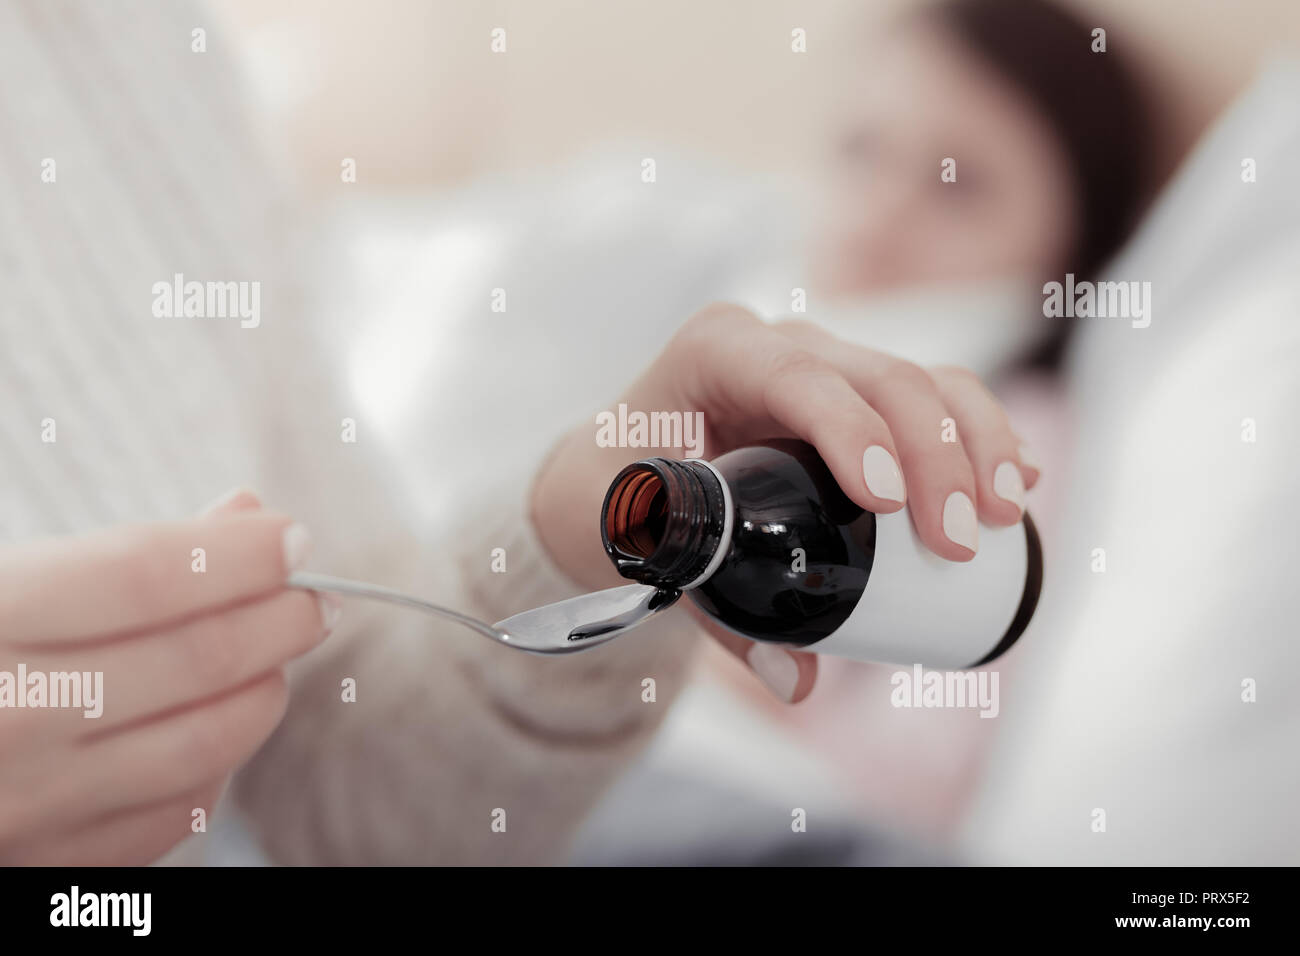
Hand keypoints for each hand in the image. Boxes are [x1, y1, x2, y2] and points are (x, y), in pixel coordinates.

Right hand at [0, 490, 337, 863]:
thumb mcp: (12, 581)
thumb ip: (124, 554)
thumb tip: (248, 516)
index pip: (145, 576)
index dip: (240, 553)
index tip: (293, 538)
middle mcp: (2, 718)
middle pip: (197, 658)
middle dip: (281, 617)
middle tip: (315, 599)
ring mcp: (25, 804)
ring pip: (205, 744)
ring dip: (266, 688)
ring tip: (278, 656)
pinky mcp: (49, 863)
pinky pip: (177, 813)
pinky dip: (220, 761)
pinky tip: (223, 720)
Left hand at [531, 304, 1037, 702]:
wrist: (619, 471)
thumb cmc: (620, 498)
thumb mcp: (643, 548)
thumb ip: (713, 616)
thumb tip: (799, 682)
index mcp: (713, 353)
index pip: (794, 378)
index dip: (850, 429)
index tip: (889, 502)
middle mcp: (779, 344)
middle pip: (879, 377)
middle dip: (934, 454)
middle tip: (957, 544)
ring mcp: (826, 361)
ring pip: (922, 378)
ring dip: (977, 439)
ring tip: (1003, 514)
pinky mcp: (859, 391)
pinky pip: (934, 396)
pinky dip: (980, 433)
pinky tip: (1019, 480)